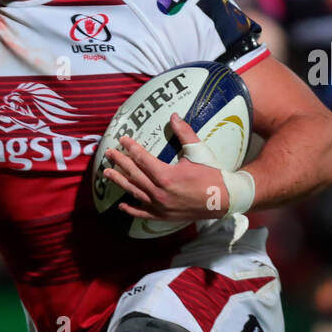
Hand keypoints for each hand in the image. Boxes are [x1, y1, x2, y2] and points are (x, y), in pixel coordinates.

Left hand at [101, 113, 229, 222]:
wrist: (224, 199)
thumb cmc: (212, 173)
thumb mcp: (199, 151)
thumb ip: (185, 133)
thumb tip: (174, 116)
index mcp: (166, 175)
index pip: (142, 158)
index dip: (131, 147)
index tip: (123, 139)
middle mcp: (159, 192)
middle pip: (134, 174)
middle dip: (120, 162)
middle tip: (109, 153)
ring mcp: (160, 205)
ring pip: (134, 192)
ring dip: (119, 181)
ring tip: (107, 173)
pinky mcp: (163, 215)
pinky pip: (143, 213)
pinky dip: (131, 209)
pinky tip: (121, 204)